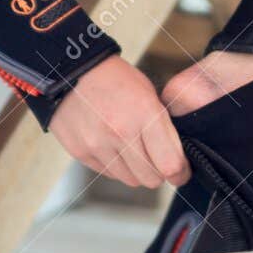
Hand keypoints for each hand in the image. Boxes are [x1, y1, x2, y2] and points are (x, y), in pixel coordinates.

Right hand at [50, 56, 189, 188]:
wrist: (71, 71)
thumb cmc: (115, 81)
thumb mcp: (149, 95)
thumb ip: (163, 129)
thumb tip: (176, 161)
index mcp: (145, 113)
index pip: (170, 164)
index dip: (180, 174)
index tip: (181, 173)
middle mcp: (121, 132)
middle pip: (151, 179)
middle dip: (158, 172)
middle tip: (156, 160)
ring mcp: (98, 144)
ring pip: (130, 180)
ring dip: (136, 171)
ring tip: (132, 149)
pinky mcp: (80, 152)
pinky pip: (108, 173)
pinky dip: (116, 166)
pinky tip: (112, 146)